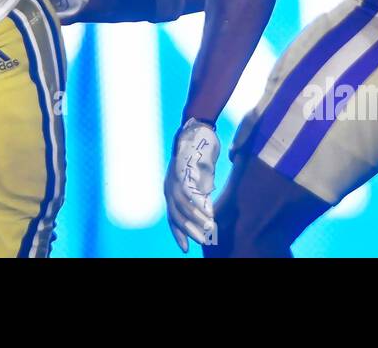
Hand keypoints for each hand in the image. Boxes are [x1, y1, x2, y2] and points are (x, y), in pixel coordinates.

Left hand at [165, 118, 219, 252]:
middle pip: (175, 216)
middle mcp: (169, 186)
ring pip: (182, 206)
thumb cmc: (198, 155)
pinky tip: (207, 213)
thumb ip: (199, 194)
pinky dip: (198, 205)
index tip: (185, 249)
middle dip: (188, 231)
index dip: (178, 233)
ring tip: (208, 229)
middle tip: (201, 241)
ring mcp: (174, 178)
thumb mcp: (198, 178)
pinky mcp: (182, 170)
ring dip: (196, 219)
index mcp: (171, 190)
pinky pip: (189, 192)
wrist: (196, 129)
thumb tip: (207, 211)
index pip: (172, 217)